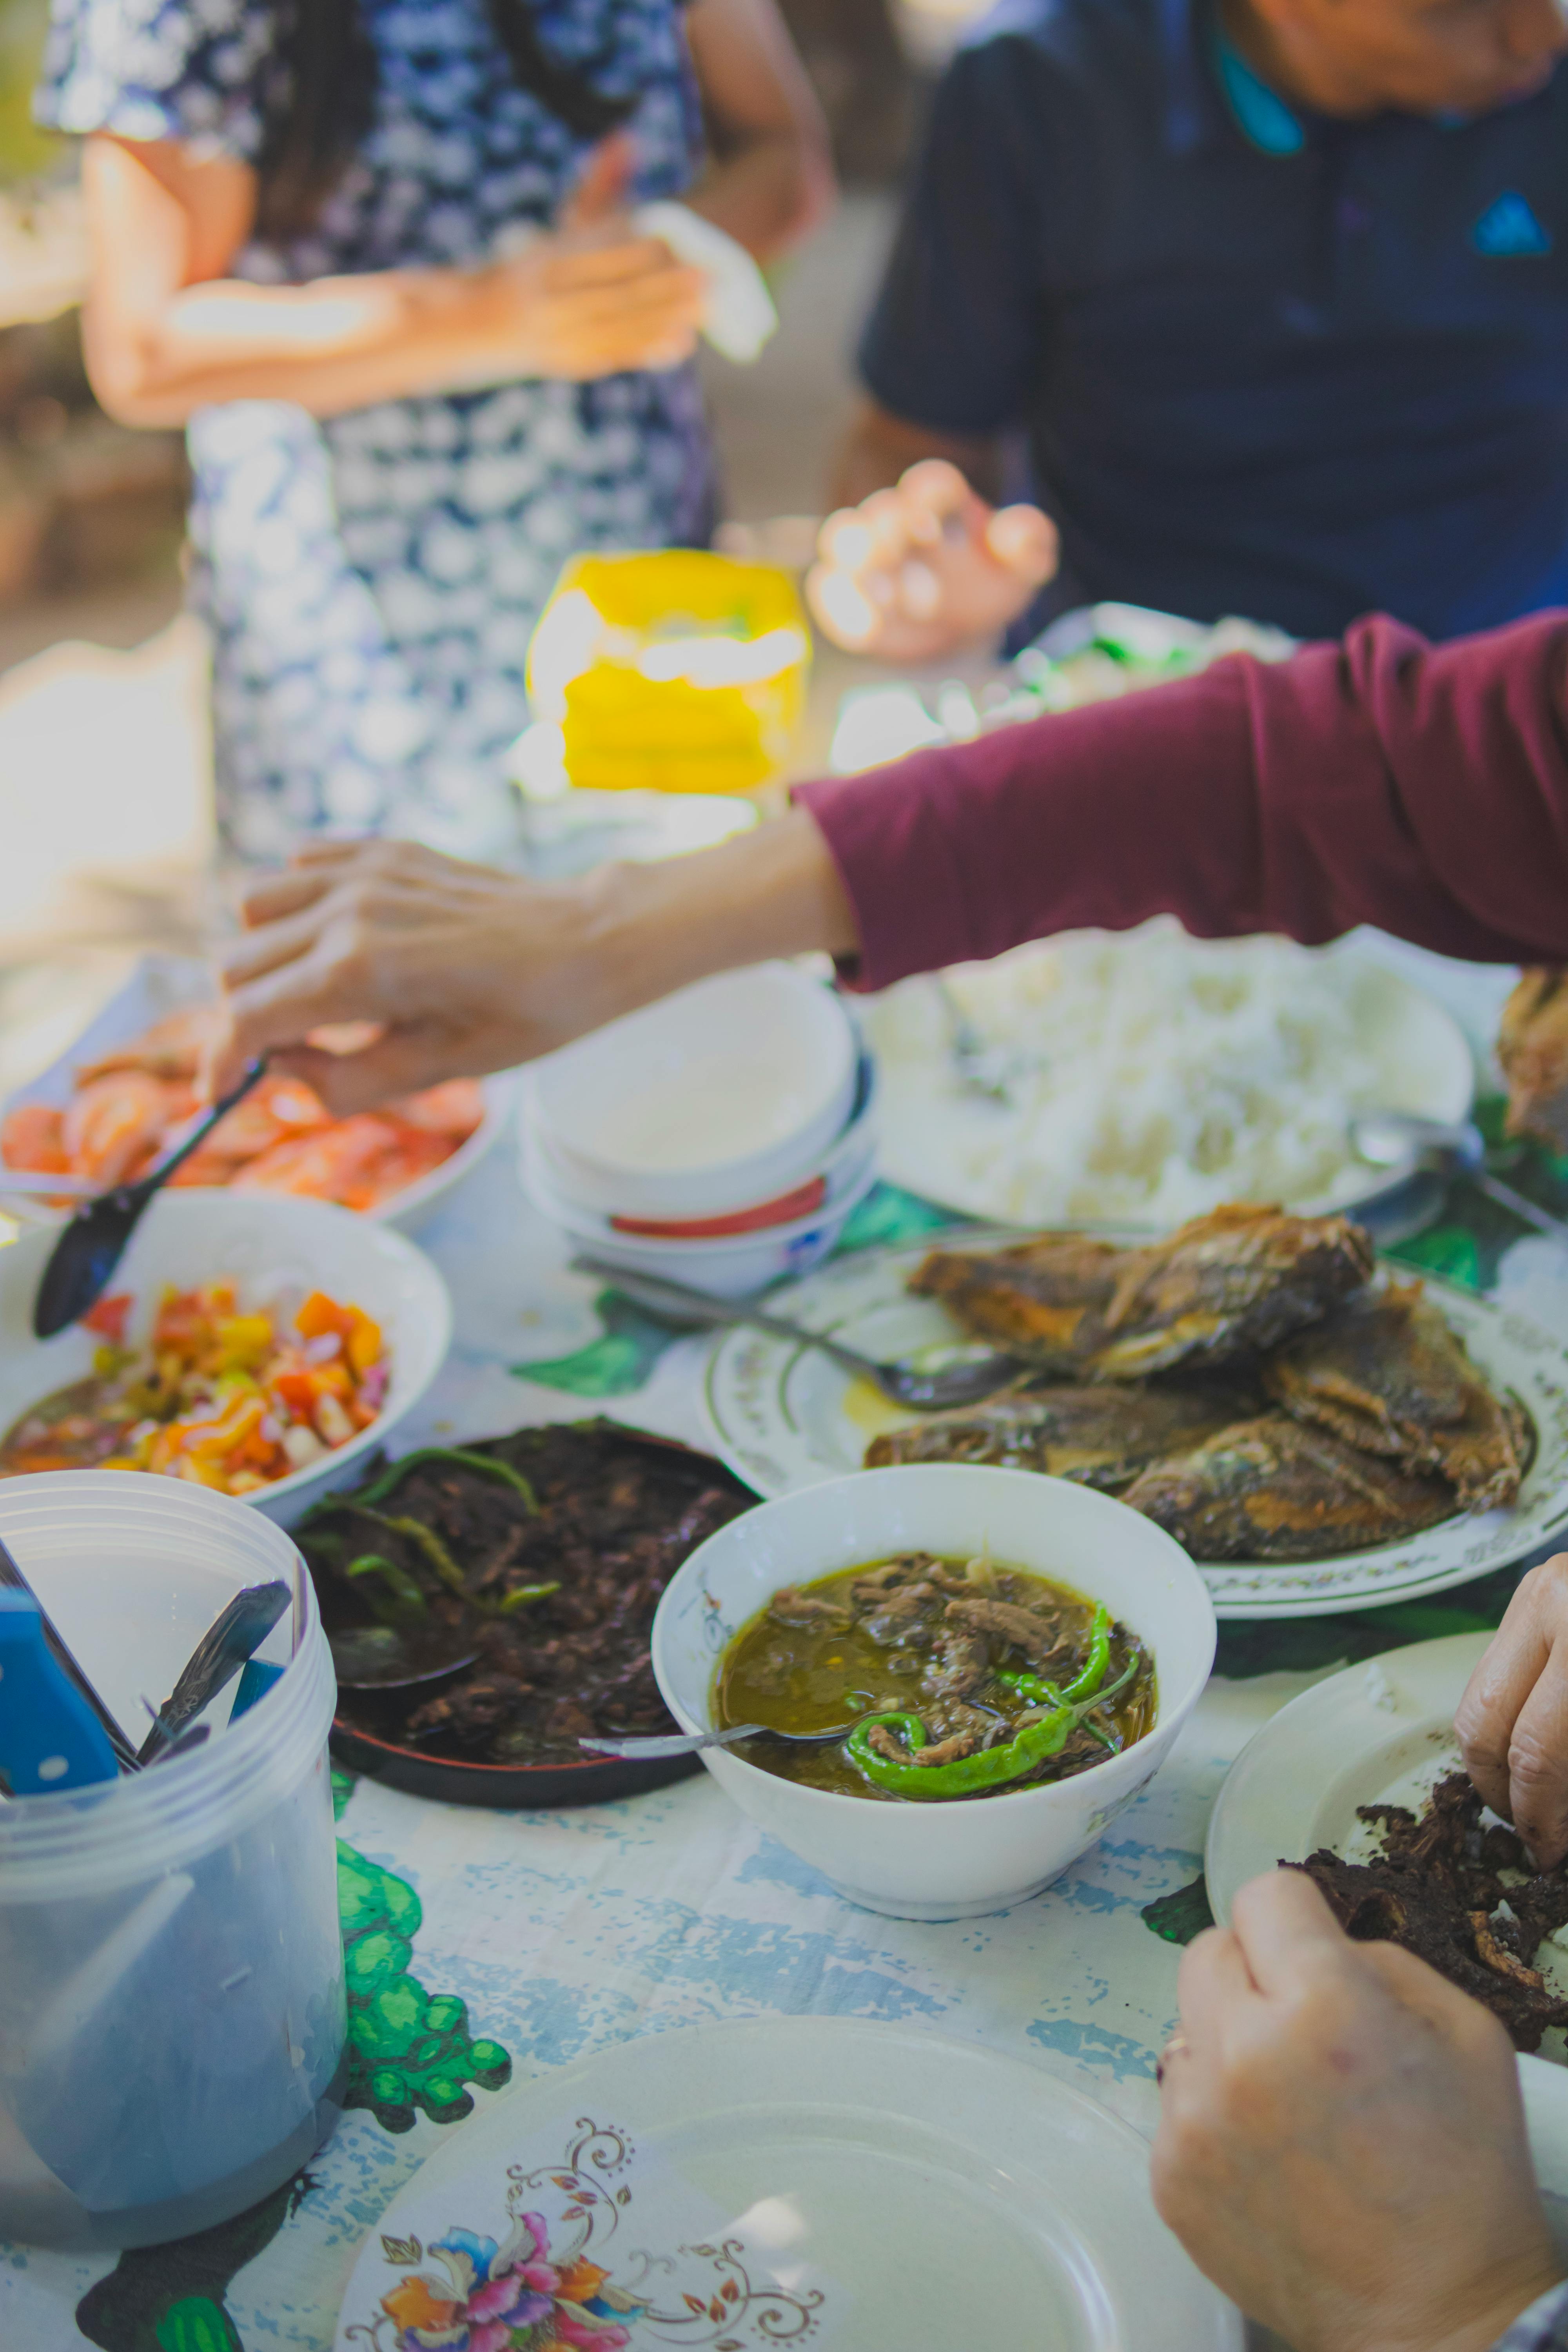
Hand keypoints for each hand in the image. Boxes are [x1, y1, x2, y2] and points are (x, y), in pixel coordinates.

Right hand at [213, 841, 613, 1109]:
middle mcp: (349, 911)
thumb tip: (284, 1072)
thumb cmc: (530, 1012)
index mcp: (361, 971)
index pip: (249, 1020)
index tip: (221, 1092)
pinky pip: (299, 863)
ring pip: (254, 908)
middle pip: (237, 965)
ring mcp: (365, 871)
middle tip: (288, 1048)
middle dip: (246, 1015)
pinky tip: (335, 935)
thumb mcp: (442, 1068)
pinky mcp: (384, 849)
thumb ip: (349, 1080)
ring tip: (309, 989)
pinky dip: (297, 902)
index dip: (222, 1065)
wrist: (590, 940)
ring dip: (264, 954)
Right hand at [470, 133, 707, 381]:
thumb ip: (599, 186)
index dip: (637, 251)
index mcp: (546, 263)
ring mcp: (561, 337)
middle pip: (615, 294)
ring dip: (665, 319)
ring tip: (705, 306)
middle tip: (706, 276)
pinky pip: (617, 356)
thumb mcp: (563, 226)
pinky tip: (681, 342)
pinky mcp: (574, 364)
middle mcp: (551, 302)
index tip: (674, 241)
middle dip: (663, 288)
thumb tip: (627, 138)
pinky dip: (650, 350)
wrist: (481, 327)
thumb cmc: (536, 268)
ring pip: (620, 327)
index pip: (597, 256)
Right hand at [805, 458, 1057, 660]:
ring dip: (856, 561)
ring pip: (843, 538)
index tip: (931, 527)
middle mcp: (897, 521)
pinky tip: (867, 628)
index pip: (930, 486)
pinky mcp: (844, 590)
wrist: (954, 620)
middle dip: (885, 532)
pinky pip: (829, 586)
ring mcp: (865, 555)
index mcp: (940, 505)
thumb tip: (1012, 531)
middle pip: (880, 510)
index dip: (926, 499)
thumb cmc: (986, 582)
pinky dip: (840, 604)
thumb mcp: (1022, 564)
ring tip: (883, 597)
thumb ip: (1028, 543)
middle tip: (895, 557)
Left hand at [1152, 1869, 1559, 2351]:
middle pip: (1209, 1949)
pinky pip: (1176, 2102)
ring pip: (1187, 2026)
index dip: (1297, 1919)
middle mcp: (1242, 2053)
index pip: (1263, 1894)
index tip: (1313, 1951)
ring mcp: (1194, 2120)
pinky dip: (1215, 2113)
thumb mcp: (1464, 2032)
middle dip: (1255, 1972)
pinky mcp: (1169, 2176)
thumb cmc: (1465, 2181)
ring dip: (1230, 2044)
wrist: (1438, 2321)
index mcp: (1321, 2005)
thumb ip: (1380, 1960)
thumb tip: (1315, 1938)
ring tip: (1292, 2103)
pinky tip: (1273, 2154)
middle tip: (1303, 2026)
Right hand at [1456, 1557, 1567, 1867]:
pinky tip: (1541, 1751)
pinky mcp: (1530, 1592)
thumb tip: (1565, 1831)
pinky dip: (1511, 1719)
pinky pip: (1497, 1670)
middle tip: (1533, 1834)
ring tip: (1532, 1798)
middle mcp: (1552, 1605)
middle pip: (1486, 1721)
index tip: (1551, 1855)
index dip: (1541, 1817)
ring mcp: (1534, 1591)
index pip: (1537, 1750)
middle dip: (1503, 1793)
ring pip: (1478, 1696)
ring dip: (1497, 1759)